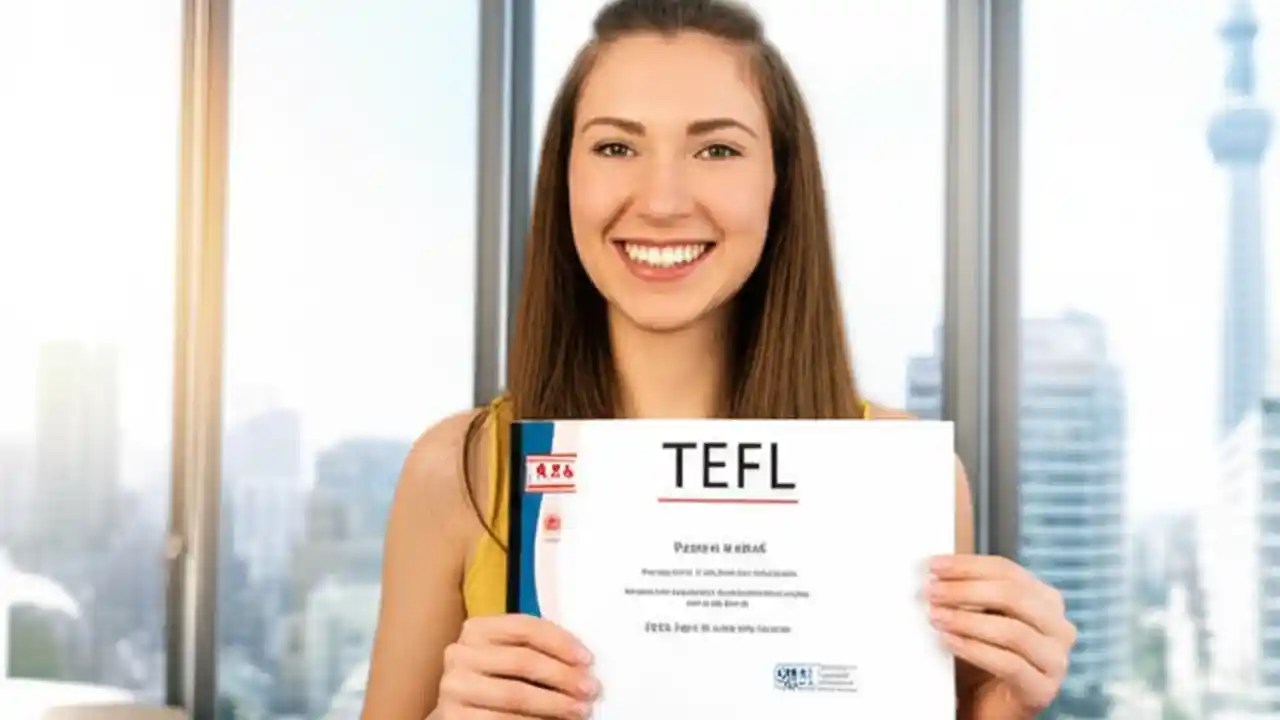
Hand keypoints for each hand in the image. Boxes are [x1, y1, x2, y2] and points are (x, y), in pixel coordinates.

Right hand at [437, 614, 598, 718]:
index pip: (524, 627)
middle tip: (590, 689)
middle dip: (563, 676)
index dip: (560, 642)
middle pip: (522, 661)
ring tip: (579, 710)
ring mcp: (453, 688)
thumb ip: (536, 650)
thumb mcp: (508, 656)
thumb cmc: (494, 679)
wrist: (459, 711)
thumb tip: (582, 663)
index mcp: (476, 629)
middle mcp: (459, 655)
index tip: (588, 659)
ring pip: (514, 694)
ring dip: (554, 704)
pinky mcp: (453, 718)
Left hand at [925, 555, 1075, 716]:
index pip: (1008, 571)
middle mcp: (1058, 627)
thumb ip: (969, 593)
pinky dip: (974, 649)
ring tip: (936, 616)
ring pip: (1012, 630)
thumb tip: (936, 572)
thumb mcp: (980, 617)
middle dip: (966, 590)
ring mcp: (1055, 660)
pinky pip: (1008, 664)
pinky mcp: (1042, 689)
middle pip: (1013, 596)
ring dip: (967, 620)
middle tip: (933, 591)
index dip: (969, 566)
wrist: (991, 706)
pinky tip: (949, 641)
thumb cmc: (984, 658)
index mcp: (1046, 601)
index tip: (935, 565)